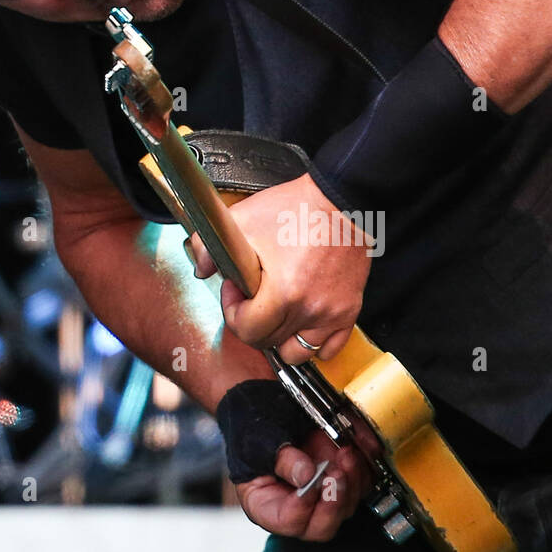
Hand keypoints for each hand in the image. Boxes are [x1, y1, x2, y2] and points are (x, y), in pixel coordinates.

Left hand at [186, 172, 372, 364]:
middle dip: (252, 322)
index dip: (232, 312)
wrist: (341, 199)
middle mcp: (310, 309)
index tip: (235, 291)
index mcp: (283, 293)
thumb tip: (201, 269)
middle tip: (252, 297)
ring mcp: (332, 313)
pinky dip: (314, 343)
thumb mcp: (243, 220)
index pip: (247, 330)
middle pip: (269, 343)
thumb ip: (210, 246)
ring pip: (297, 353)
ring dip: (281, 338)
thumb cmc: (297, 208)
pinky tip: (303, 323)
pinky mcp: (349, 309)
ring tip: (277, 314)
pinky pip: (330, 349)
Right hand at [235, 426, 375, 542]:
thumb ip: (281, 459)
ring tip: (345, 454)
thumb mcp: (259, 440)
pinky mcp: (340, 480)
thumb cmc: (254, 428)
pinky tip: (356, 450)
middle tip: (336, 476)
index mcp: (266, 504)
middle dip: (333, 503)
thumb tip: (306, 475)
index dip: (301, 508)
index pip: (286, 521)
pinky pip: (360, 486)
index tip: (309, 483)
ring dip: (351, 483)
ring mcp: (321, 494)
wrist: (268, 407)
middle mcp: (296, 506)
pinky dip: (363, 470)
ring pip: (346, 507)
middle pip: (322, 526)